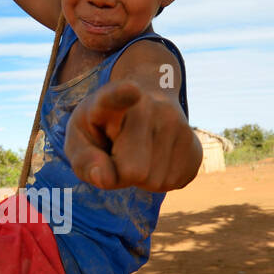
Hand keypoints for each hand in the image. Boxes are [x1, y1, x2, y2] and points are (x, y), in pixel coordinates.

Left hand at [64, 81, 201, 191]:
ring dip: (141, 179)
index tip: (131, 90)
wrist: (144, 109)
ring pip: (155, 181)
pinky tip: (155, 160)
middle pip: (134, 170)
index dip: (122, 95)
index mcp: (112, 101)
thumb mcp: (80, 142)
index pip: (116, 98)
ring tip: (137, 154)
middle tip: (118, 155)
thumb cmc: (103, 130)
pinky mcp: (194, 144)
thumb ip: (84, 160)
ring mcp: (177, 123)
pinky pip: (174, 183)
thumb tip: (105, 178)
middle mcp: (151, 106)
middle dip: (121, 175)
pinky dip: (159, 181)